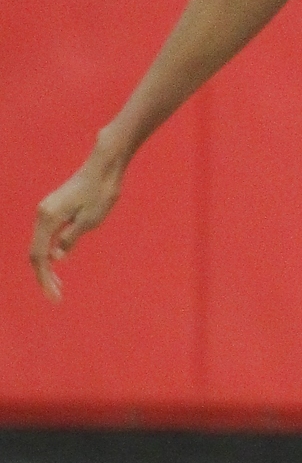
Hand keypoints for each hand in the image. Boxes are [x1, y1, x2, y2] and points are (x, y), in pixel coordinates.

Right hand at [30, 146, 127, 300]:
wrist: (104, 166)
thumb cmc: (101, 192)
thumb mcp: (90, 220)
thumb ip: (70, 239)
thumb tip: (56, 258)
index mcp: (47, 218)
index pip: (39, 257)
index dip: (45, 279)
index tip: (55, 296)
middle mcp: (42, 214)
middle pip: (36, 253)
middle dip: (44, 277)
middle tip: (57, 297)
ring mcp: (47, 210)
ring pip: (40, 244)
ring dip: (47, 266)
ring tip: (58, 286)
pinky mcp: (55, 208)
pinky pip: (46, 235)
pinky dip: (49, 252)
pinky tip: (58, 263)